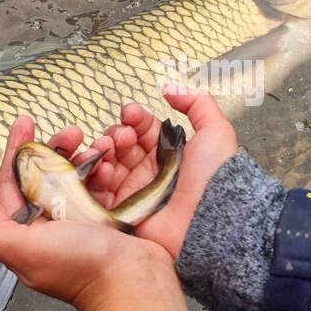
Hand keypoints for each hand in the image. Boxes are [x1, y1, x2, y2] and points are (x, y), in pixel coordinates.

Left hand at [0, 114, 196, 310]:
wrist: (135, 284)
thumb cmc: (82, 269)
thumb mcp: (26, 251)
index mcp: (28, 233)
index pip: (13, 185)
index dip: (15, 152)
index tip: (25, 123)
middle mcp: (52, 228)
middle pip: (46, 176)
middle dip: (56, 149)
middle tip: (73, 133)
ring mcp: (83, 223)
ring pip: (76, 176)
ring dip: (85, 156)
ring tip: (100, 145)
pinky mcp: (110, 220)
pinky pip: (104, 185)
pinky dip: (107, 168)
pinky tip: (114, 161)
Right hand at [79, 92, 237, 259]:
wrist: (210, 222)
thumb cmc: (215, 179)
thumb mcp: (216, 132)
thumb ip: (197, 103)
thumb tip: (170, 89)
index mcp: (168, 153)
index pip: (141, 129)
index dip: (133, 118)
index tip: (132, 114)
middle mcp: (149, 172)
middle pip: (119, 144)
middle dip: (115, 133)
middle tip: (123, 137)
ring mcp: (134, 192)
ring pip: (105, 164)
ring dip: (101, 150)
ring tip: (106, 149)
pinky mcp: (121, 212)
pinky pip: (98, 191)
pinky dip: (94, 175)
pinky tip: (102, 167)